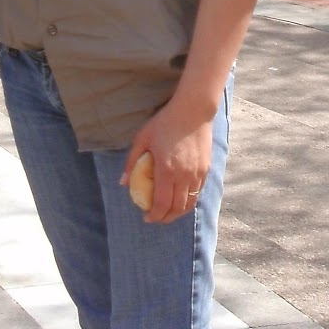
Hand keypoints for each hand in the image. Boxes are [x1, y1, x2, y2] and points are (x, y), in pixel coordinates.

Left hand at [121, 97, 213, 223]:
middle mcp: (184, 175)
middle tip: (156, 218)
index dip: (154, 215)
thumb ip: (132, 162)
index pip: (161, 203)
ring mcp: (197, 173)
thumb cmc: (165, 123)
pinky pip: (198, 192)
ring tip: (168, 213)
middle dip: (165, 218)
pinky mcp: (206, 169)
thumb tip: (123, 183)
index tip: (146, 218)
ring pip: (189, 203)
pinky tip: (180, 199)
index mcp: (166, 169)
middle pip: (176, 208)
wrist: (193, 110)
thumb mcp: (143, 139)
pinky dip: (189, 201)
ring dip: (178, 213)